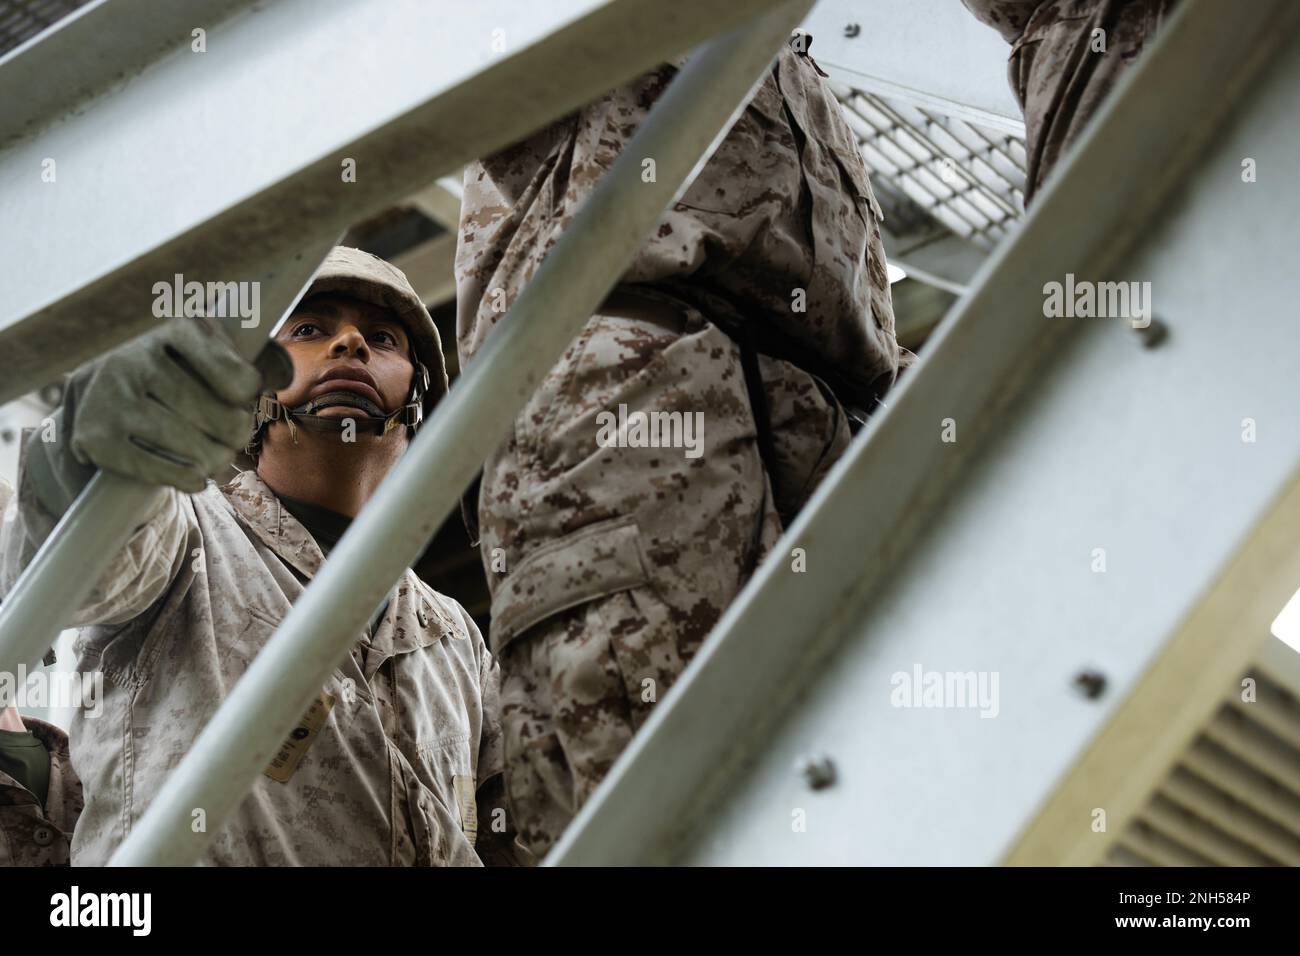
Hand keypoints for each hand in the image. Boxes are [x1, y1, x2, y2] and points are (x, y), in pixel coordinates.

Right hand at [64, 317, 285, 492]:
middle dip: (236, 431)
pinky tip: (196, 474)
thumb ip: (259, 359)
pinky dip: (191, 479)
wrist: (98, 393)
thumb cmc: (178, 370)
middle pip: (223, 419)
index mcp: (176, 330)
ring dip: (217, 458)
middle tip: (232, 432)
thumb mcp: (217, 352)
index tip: (241, 393)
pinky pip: (164, 473)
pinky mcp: (96, 437)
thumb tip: (284, 376)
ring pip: (197, 449)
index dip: (249, 391)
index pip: (238, 377)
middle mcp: (137, 357)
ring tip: (215, 453)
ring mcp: (111, 398)